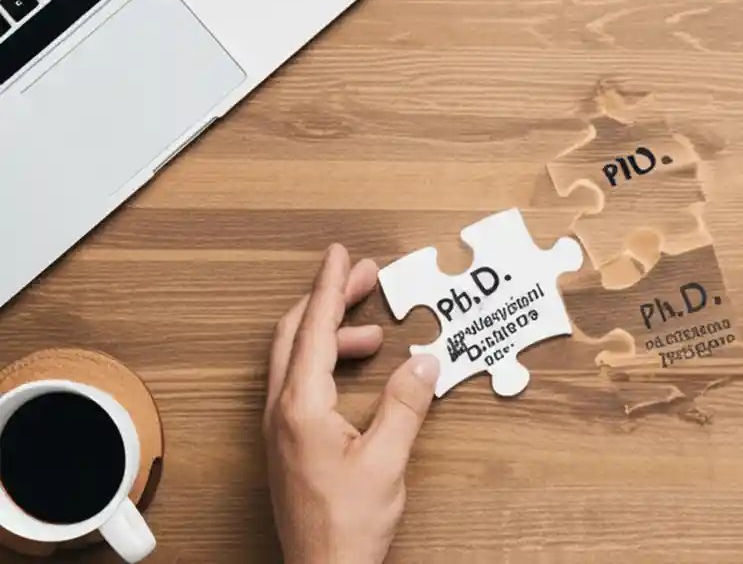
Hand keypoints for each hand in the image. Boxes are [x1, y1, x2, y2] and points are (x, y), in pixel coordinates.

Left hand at [264, 244, 439, 563]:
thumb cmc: (345, 527)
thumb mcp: (387, 459)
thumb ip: (405, 405)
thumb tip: (423, 362)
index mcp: (299, 406)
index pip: (313, 328)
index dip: (329, 286)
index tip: (339, 255)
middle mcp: (281, 411)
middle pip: (296, 335)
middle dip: (329, 301)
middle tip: (362, 280)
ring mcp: (280, 428)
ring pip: (296, 360)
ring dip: (332, 335)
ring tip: (373, 335)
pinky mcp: (289, 444)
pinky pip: (300, 383)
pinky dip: (327, 363)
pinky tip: (356, 373)